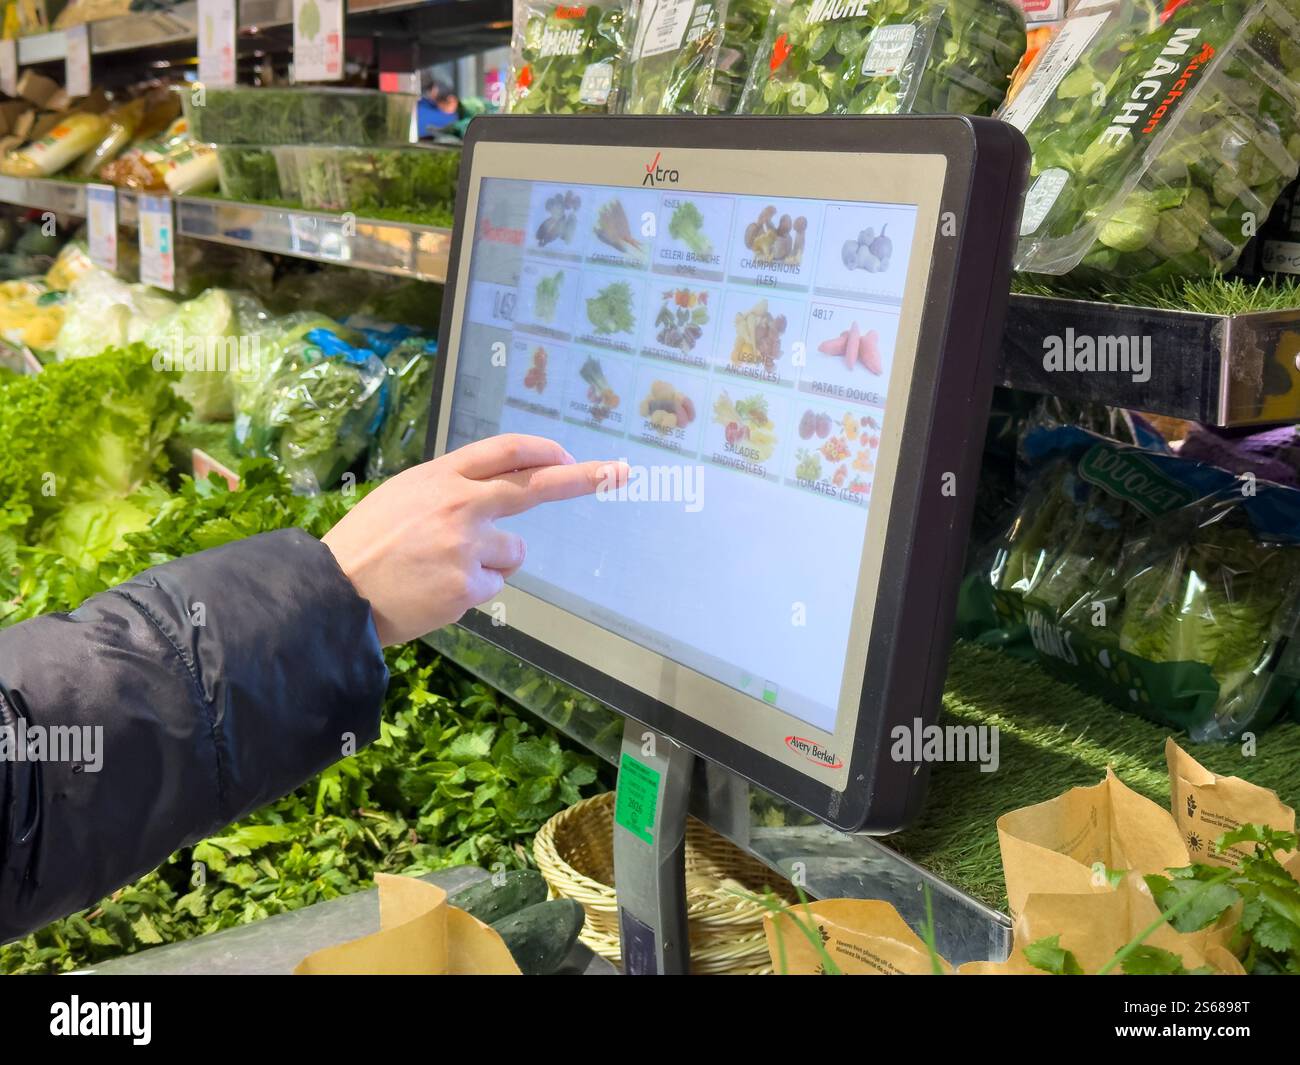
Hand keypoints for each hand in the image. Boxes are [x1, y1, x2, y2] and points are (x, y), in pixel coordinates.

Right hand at [323, 434, 625, 645]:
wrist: (333, 594)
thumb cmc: (365, 546)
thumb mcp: (402, 497)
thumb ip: (449, 490)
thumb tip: (495, 492)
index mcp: (441, 477)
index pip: (505, 451)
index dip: (542, 451)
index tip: (567, 455)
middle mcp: (461, 504)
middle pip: (535, 487)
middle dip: (582, 478)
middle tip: (618, 473)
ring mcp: (468, 546)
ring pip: (513, 552)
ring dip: (491, 563)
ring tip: (441, 571)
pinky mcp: (470, 586)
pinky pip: (494, 586)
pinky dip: (473, 592)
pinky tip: (437, 592)